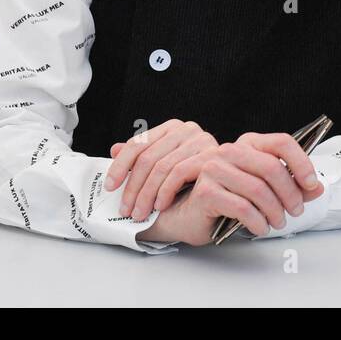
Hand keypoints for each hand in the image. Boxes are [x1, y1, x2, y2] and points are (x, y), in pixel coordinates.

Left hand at [105, 119, 219, 221]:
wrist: (231, 186)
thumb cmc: (194, 177)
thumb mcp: (164, 164)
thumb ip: (142, 156)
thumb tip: (115, 149)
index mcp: (172, 127)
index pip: (138, 144)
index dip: (120, 166)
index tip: (110, 186)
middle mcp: (187, 129)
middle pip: (148, 158)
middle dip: (133, 187)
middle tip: (126, 209)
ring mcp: (202, 140)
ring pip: (162, 167)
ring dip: (147, 194)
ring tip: (140, 212)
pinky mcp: (212, 156)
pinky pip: (179, 173)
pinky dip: (166, 191)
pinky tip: (160, 205)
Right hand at [136, 132, 324, 245]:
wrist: (187, 214)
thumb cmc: (225, 199)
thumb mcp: (263, 190)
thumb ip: (291, 186)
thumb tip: (317, 188)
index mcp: (247, 144)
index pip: (281, 142)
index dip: (301, 162)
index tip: (311, 184)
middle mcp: (230, 151)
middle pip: (272, 167)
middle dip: (290, 193)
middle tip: (295, 211)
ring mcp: (215, 169)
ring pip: (258, 189)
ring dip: (274, 211)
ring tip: (277, 223)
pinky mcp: (206, 191)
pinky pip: (242, 207)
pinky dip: (257, 221)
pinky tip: (259, 227)